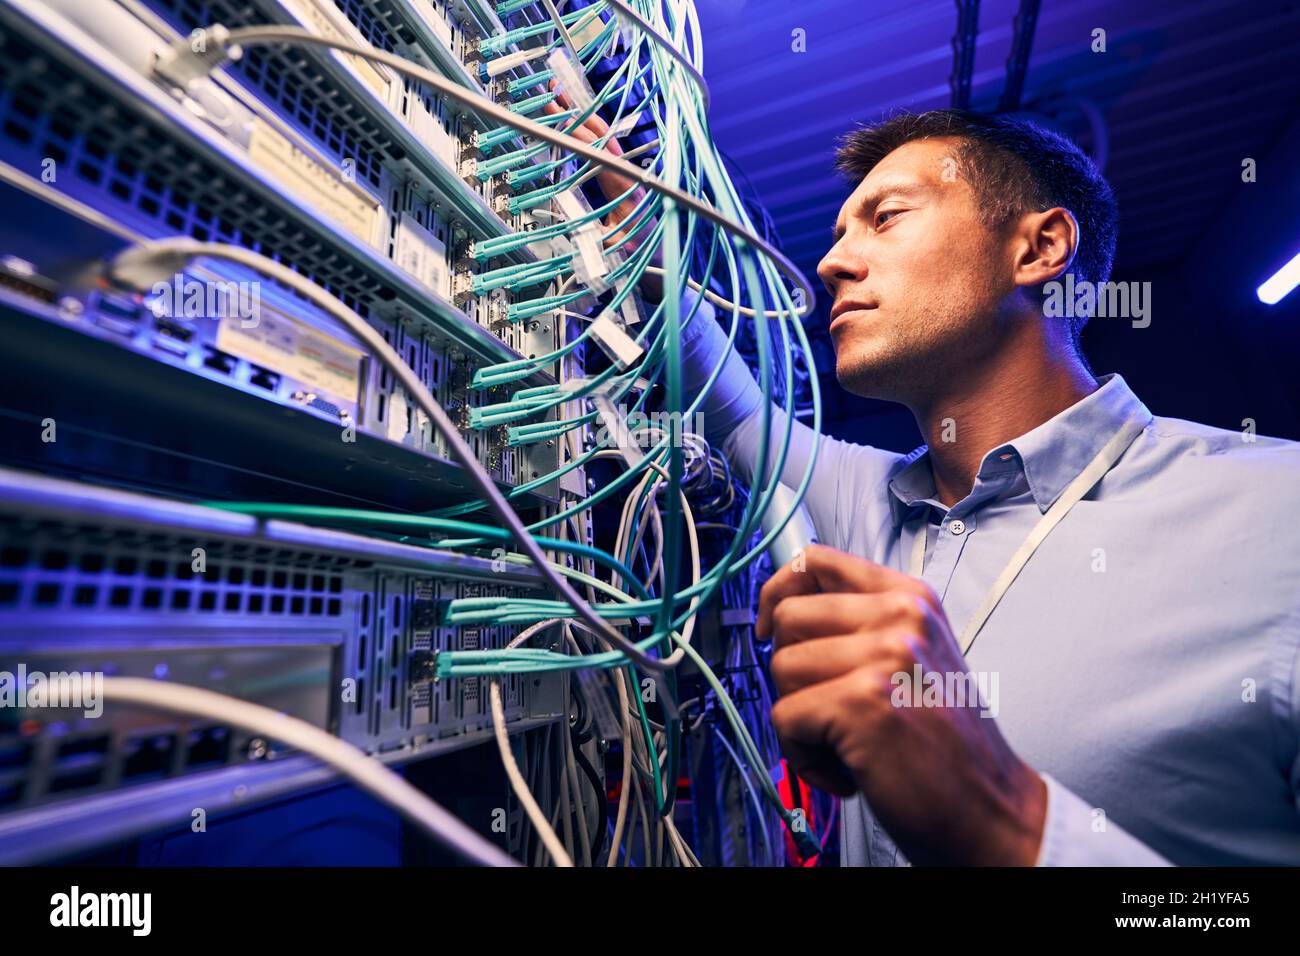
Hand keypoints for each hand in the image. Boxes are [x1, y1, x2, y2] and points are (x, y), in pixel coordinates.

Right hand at [541, 87, 661, 298]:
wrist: (661, 265)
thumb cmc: (641, 259)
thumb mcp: (614, 252)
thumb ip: (594, 237)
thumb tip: (570, 221)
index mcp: (627, 190)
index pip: (601, 154)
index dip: (580, 136)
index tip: (560, 119)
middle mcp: (630, 176)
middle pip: (605, 136)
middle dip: (580, 113)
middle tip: (556, 93)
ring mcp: (629, 176)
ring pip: (607, 139)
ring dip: (585, 118)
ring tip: (563, 97)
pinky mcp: (625, 180)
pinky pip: (607, 149)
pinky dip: (590, 132)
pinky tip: (577, 122)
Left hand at [756, 543, 1046, 865]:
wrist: (990, 809)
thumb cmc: (944, 744)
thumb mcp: (915, 657)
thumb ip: (860, 625)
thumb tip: (782, 610)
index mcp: (910, 597)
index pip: (816, 559)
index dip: (777, 591)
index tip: (769, 626)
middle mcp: (901, 616)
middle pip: (788, 618)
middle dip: (791, 671)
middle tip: (831, 709)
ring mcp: (885, 655)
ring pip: (781, 669)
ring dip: (800, 719)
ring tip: (847, 743)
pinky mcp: (863, 702)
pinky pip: (785, 719)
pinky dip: (804, 756)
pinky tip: (849, 770)